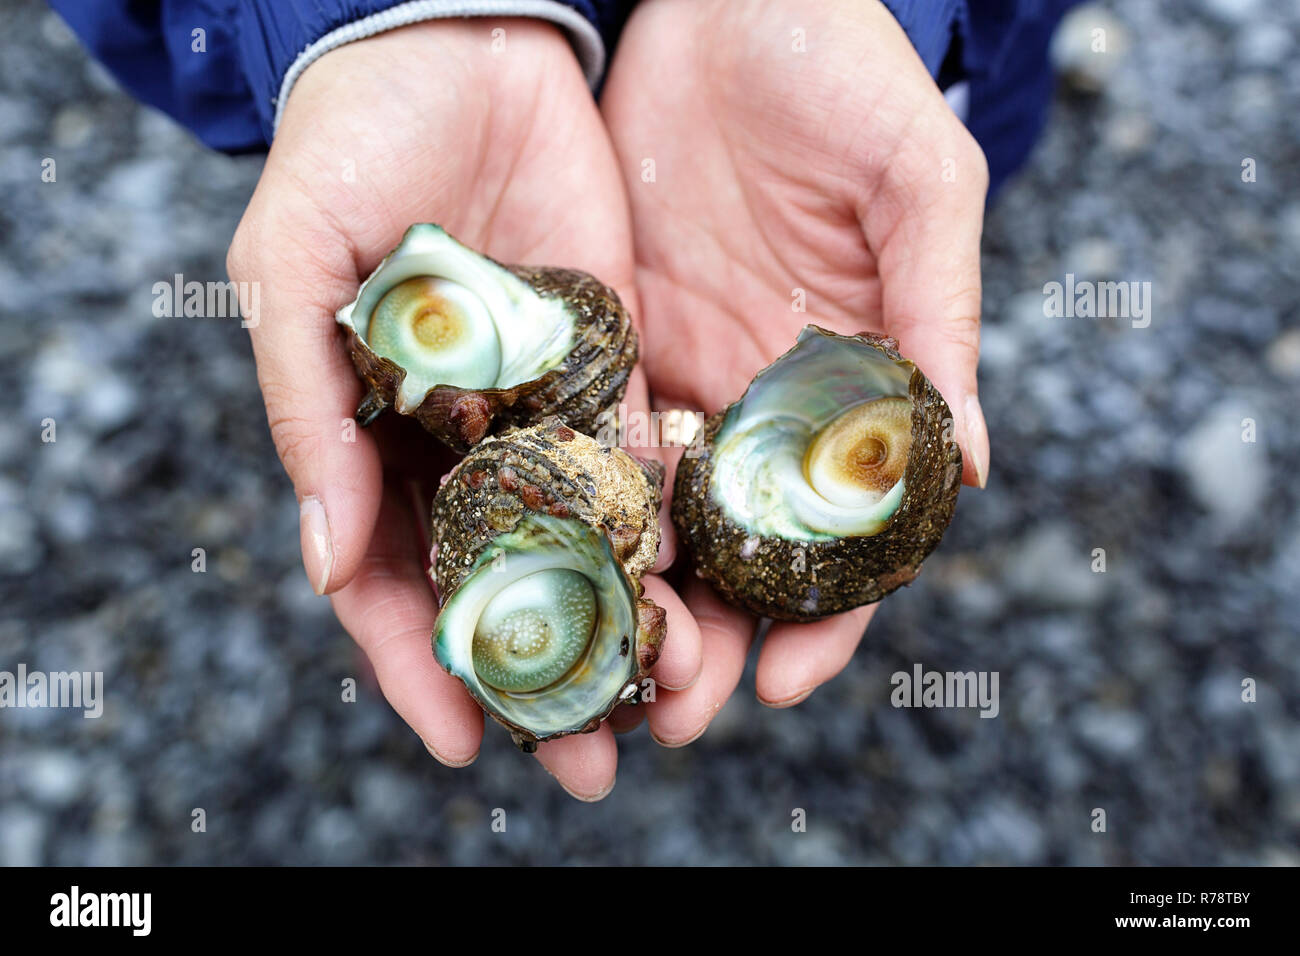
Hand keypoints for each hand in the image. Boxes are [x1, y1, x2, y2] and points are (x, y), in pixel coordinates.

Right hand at [226, 20, 696, 799]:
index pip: (396, 581)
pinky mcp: (614, 360)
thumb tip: (330, 563)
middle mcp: (463, 444)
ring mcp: (543, 408)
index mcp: (373, 440)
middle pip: (509, 586)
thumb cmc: (345, 149)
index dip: (424, 667)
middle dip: (549, 677)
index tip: (469, 742)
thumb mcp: (292, 273)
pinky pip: (645, 457)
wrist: (458, 43)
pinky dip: (671, 526)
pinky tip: (707, 586)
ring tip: (674, 697)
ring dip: (629, 625)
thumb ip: (304, 411)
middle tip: (596, 766)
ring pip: (587, 542)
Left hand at [601, 0, 988, 741]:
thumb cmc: (844, 72)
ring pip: (654, 511)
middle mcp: (763, 395)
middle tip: (666, 715)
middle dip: (707, 634)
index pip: (844, 528)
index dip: (824, 615)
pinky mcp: (603, 331)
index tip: (783, 682)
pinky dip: (566, 500)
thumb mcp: (915, 186)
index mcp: (849, 382)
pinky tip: (535, 560)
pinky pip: (581, 432)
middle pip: (739, 546)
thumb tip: (972, 467)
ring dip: (628, 596)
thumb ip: (937, 321)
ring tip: (592, 672)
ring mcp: (679, 369)